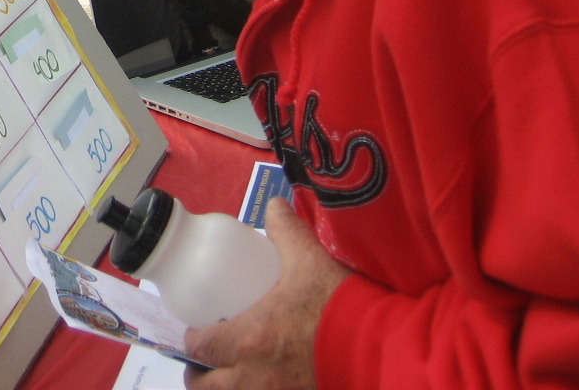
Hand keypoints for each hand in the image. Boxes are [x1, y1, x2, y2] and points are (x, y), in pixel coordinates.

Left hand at [183, 200, 351, 389]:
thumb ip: (287, 230)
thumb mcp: (310, 259)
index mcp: (250, 339)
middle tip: (206, 360)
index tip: (198, 330)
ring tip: (232, 375)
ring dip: (227, 388)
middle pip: (209, 387)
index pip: (202, 347)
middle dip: (201, 375)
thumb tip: (274, 205)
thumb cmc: (340, 305)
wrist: (385, 346)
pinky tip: (267, 382)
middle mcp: (256, 376)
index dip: (193, 340)